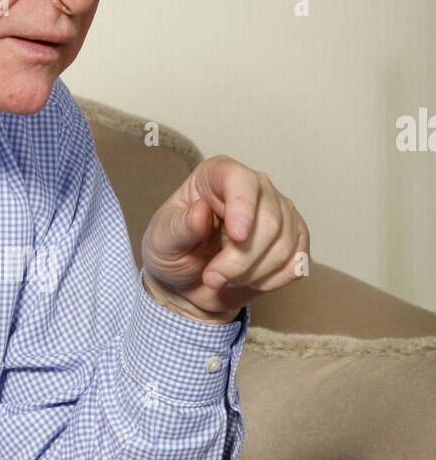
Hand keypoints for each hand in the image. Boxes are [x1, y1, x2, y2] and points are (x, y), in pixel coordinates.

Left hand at [141, 155, 308, 320]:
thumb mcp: (162, 241)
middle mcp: (254, 187)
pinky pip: (296, 263)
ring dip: (252, 274)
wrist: (190, 283)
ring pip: (284, 246)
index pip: (240, 179)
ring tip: (225, 278)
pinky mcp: (294, 238)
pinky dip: (271, 281)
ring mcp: (279, 211)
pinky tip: (249, 280)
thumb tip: (201, 211)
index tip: (237, 237)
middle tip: (212, 277)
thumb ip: (179, 227)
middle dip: (240, 260)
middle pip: (269, 220)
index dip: (243, 206)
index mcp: (217, 176)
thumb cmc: (174, 253)